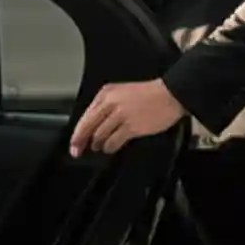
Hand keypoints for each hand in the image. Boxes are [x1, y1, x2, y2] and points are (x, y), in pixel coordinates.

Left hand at [69, 79, 185, 156]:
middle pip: (88, 126)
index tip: (74, 142)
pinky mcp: (131, 126)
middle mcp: (111, 103)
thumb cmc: (148, 95)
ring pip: (100, 135)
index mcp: (106, 93)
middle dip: (80, 141)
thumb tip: (93, 125)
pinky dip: (109, 147)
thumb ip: (107, 106)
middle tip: (76, 151)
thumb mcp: (122, 93)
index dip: (77, 132)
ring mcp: (121, 115)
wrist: (170, 94)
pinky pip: (113, 141)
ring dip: (98, 144)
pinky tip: (110, 148)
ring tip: (99, 147)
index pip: (85, 116)